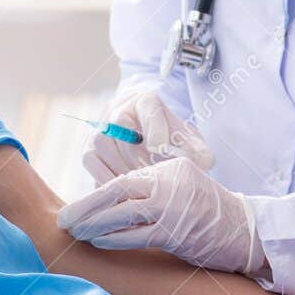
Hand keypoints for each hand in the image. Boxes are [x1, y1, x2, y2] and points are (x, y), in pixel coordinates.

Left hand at [57, 156, 260, 274]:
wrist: (247, 231)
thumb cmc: (209, 213)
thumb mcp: (181, 188)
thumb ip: (151, 189)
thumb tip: (110, 201)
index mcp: (168, 169)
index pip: (123, 179)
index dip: (95, 195)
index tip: (75, 207)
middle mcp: (168, 183)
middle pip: (116, 192)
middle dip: (86, 208)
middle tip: (63, 220)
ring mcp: (172, 207)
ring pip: (122, 214)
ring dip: (94, 225)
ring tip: (75, 233)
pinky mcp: (175, 231)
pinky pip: (136, 235)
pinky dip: (114, 239)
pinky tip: (98, 242)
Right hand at [82, 86, 213, 184]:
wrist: (144, 135)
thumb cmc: (169, 137)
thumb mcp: (187, 139)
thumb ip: (198, 150)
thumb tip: (205, 162)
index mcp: (146, 100)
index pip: (149, 109)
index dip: (156, 130)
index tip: (163, 151)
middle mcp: (119, 108)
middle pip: (119, 127)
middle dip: (136, 156)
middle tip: (151, 179)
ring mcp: (100, 126)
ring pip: (101, 143)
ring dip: (118, 168)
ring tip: (137, 188)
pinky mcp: (89, 147)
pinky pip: (90, 161)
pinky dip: (104, 177)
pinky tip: (121, 194)